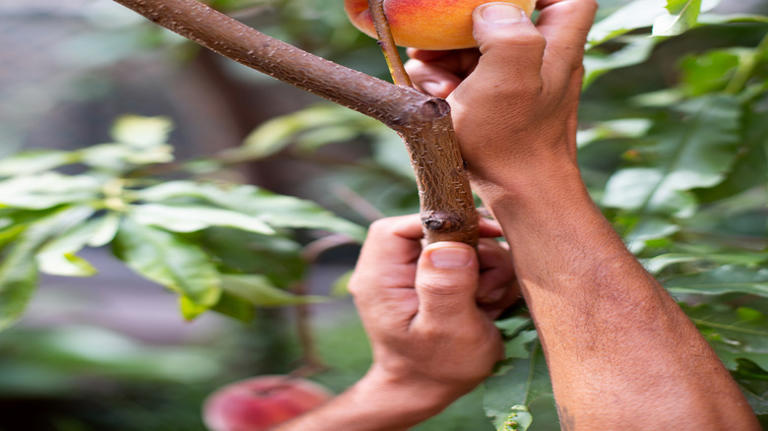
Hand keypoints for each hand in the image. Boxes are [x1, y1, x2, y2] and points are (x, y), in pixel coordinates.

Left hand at [347, 214, 517, 421]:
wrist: (429, 391)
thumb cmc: (435, 368)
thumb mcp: (444, 331)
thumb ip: (445, 288)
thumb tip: (450, 246)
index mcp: (380, 275)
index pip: (403, 225)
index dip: (443, 221)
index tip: (482, 233)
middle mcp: (393, 267)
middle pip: (440, 231)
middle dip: (475, 254)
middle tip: (486, 291)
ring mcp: (416, 272)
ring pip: (462, 244)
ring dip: (487, 270)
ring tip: (487, 305)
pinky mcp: (436, 278)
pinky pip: (470, 261)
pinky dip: (487, 279)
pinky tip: (488, 306)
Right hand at [405, 0, 597, 191]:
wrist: (518, 194)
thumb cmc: (513, 138)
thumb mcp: (510, 77)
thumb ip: (508, 30)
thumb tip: (488, 10)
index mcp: (557, 43)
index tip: (493, 1)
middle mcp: (541, 57)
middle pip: (502, 15)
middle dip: (461, 24)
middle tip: (433, 40)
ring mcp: (515, 82)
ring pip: (474, 48)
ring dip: (444, 57)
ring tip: (435, 82)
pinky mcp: (495, 104)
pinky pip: (464, 77)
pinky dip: (446, 82)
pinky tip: (439, 98)